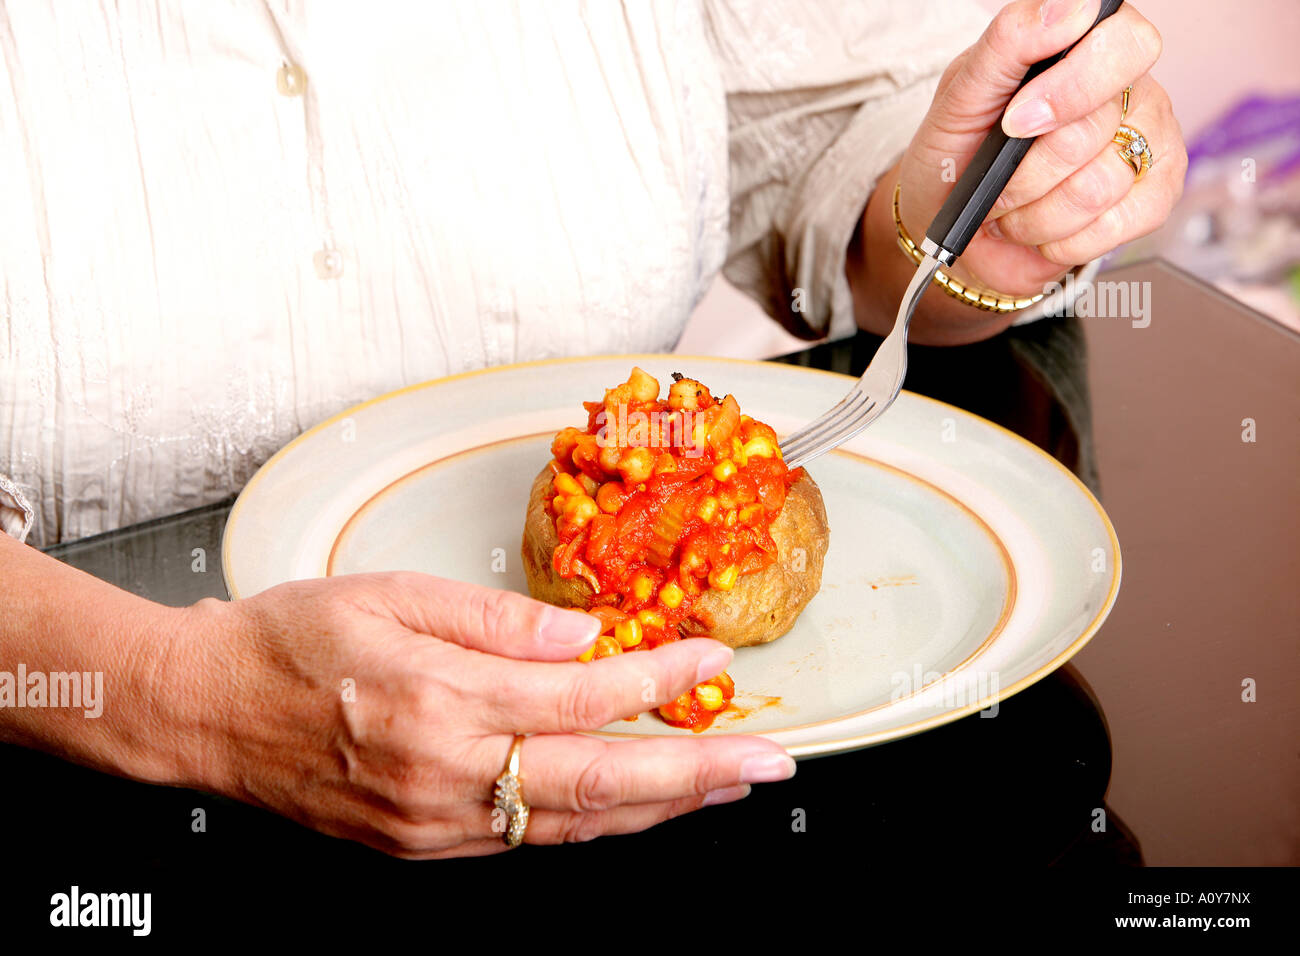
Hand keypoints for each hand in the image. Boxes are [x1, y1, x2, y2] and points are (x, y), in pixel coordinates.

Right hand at [176, 573, 793, 858]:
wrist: (205, 710)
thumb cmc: (290, 642)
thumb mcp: (391, 594)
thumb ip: (497, 618)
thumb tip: (588, 634)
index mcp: (439, 699)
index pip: (582, 696)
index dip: (659, 682)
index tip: (710, 659)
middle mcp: (446, 773)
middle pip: (600, 781)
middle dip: (697, 774)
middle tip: (767, 763)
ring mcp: (437, 823)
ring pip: (576, 825)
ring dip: (662, 808)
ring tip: (725, 786)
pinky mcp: (425, 845)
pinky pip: (532, 839)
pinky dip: (597, 822)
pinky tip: (637, 805)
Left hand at [861, 0, 1185, 342]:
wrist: (953, 219)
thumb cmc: (960, 149)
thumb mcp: (963, 91)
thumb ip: (1009, 42)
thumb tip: (1070, 8)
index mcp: (1089, 45)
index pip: (1124, 43)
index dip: (1071, 89)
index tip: (1015, 122)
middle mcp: (1130, 90)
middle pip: (1092, 132)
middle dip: (1024, 172)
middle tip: (997, 179)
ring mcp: (1150, 143)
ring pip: (1097, 188)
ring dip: (1033, 213)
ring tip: (1013, 206)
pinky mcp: (1154, 199)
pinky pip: (1113, 227)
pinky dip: (1059, 240)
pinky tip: (1042, 229)